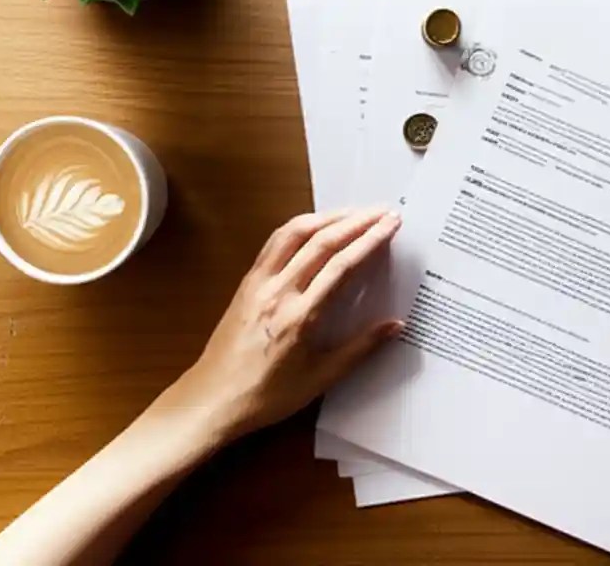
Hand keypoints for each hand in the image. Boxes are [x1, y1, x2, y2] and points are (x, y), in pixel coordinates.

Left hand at [161, 208, 402, 442]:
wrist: (213, 399)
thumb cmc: (267, 396)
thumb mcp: (320, 379)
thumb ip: (360, 350)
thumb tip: (395, 326)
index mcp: (299, 317)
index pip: (341, 267)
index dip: (369, 241)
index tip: (390, 225)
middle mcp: (277, 292)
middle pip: (320, 242)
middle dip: (355, 221)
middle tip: (382, 210)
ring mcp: (258, 283)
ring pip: (294, 234)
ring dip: (326, 217)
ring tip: (353, 212)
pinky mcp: (246, 283)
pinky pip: (274, 244)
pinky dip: (298, 227)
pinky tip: (314, 225)